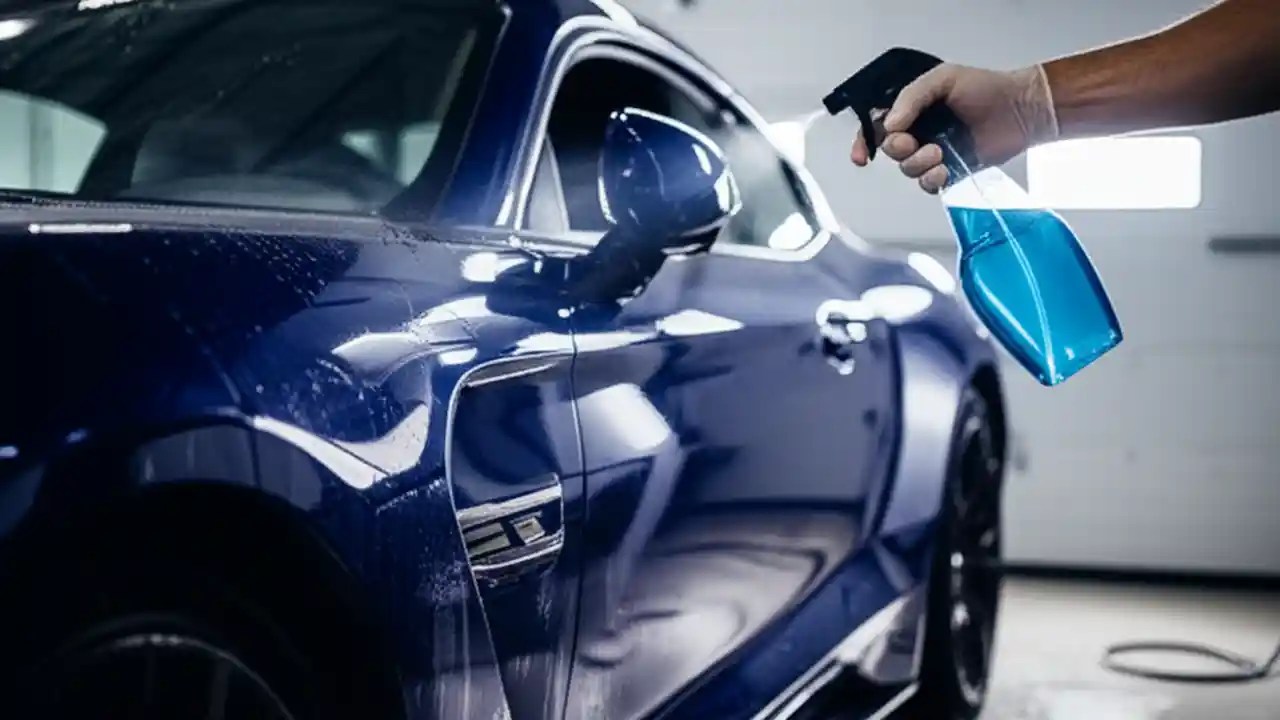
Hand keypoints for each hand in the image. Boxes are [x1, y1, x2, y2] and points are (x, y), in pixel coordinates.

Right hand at [851, 63, 1058, 192]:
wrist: (1020, 110)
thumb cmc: (985, 88)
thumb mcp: (942, 79)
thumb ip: (911, 97)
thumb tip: (889, 124)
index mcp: (911, 109)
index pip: (877, 126)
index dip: (864, 142)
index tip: (862, 156)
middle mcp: (919, 131)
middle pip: (889, 149)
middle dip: (897, 149)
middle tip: (912, 143)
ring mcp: (933, 153)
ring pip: (907, 169)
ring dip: (918, 164)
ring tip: (939, 153)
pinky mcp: (950, 171)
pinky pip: (928, 184)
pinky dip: (932, 179)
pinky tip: (944, 169)